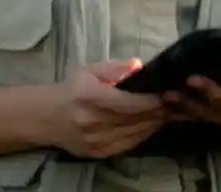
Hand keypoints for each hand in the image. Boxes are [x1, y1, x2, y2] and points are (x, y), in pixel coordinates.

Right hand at [47, 59, 167, 158]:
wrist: (46, 118)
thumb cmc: (71, 90)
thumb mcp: (90, 71)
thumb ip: (116, 68)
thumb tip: (139, 65)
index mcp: (91, 97)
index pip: (131, 103)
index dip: (153, 101)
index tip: (168, 93)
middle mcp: (94, 122)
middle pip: (137, 120)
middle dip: (158, 112)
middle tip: (174, 103)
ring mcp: (96, 141)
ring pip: (136, 134)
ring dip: (153, 124)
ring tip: (166, 113)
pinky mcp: (98, 154)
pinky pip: (128, 145)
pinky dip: (142, 135)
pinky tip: (149, 125)